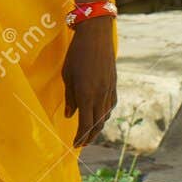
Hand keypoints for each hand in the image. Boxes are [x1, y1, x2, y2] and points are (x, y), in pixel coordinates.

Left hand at [62, 16, 116, 146]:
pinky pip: (110, 105)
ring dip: (97, 127)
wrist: (96, 36)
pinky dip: (104, 115)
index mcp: (86, 95)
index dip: (80, 137)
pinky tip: (99, 115)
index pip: (85, 124)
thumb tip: (69, 115)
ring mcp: (109, 90)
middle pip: (97, 124)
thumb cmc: (76, 54)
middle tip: (81, 144)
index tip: (74, 145)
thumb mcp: (67, 76)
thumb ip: (69, 97)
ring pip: (105, 116)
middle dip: (89, 137)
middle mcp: (100, 96)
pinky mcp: (114, 84)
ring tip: (89, 133)